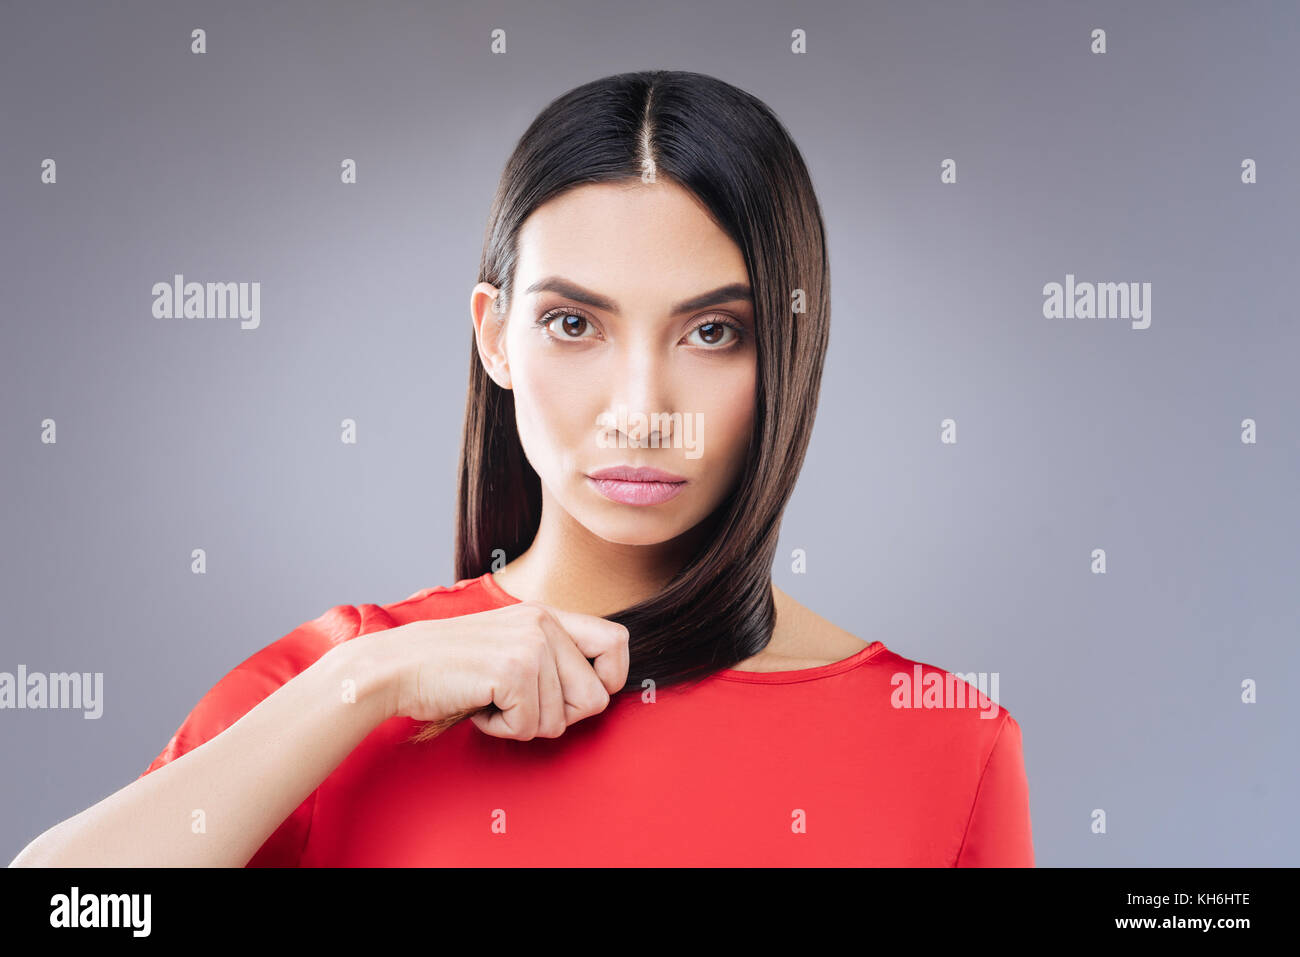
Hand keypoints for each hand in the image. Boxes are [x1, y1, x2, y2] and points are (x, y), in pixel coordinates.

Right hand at [382, 601, 629, 741]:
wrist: (396, 666)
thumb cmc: (451, 667)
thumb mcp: (510, 644)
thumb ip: (552, 656)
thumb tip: (599, 691)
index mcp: (548, 615)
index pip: (618, 642)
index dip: (609, 680)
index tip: (574, 695)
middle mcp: (545, 624)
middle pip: (596, 698)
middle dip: (559, 716)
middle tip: (519, 705)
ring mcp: (531, 646)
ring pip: (561, 720)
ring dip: (523, 724)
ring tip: (491, 699)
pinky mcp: (513, 672)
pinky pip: (529, 727)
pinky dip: (501, 729)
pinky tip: (479, 705)